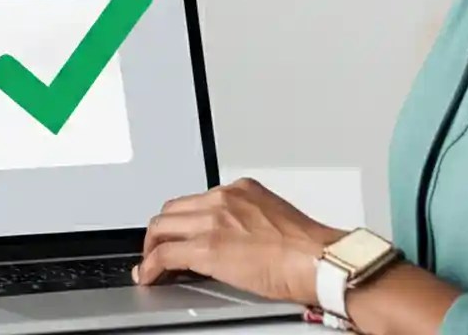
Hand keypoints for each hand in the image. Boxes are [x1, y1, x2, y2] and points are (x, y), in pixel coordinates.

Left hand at [135, 177, 346, 304]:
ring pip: (161, 228)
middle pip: (173, 210)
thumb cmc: (307, 248)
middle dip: (162, 230)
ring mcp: (211, 221)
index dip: (185, 220)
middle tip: (159, 247)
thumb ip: (250, 220)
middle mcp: (222, 198)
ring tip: (151, 264)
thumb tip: (239, 239)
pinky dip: (151, 267)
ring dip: (152, 247)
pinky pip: (164, 255)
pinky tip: (150, 277)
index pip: (198, 200)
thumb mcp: (275, 218)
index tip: (183, 232)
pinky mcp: (204, 247)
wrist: (317, 259)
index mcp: (241, 190)